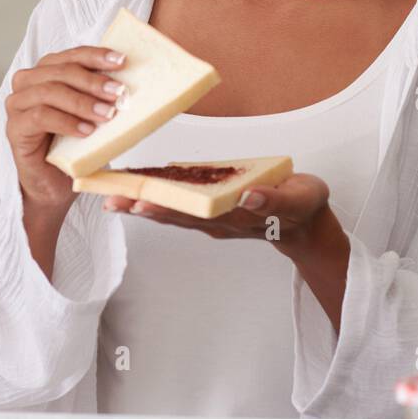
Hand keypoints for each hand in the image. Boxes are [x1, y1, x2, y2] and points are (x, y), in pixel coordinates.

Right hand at [5, 45, 126, 210]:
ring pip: (49, 91)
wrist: (56, 184)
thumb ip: (102, 96)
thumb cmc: (74, 146)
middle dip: (93, 80)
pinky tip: (86, 131)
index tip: (122, 61)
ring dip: (82, 102)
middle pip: (61, 70)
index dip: (96, 56)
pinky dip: (66, 122)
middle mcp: (28, 83)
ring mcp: (18, 105)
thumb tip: (131, 83)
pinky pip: (39, 117)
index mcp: (47, 72)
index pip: (72, 55)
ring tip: (106, 115)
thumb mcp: (93, 115)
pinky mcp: (14, 128)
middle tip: (119, 93)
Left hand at [102, 172, 339, 252]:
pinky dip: (159, 201)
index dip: (168, 207)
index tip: (142, 203)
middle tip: (112, 201)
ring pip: (174, 213)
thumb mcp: (299, 199)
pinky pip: (182, 208)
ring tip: (114, 200)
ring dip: (144, 206)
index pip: (196, 212)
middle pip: (176, 215)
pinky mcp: (214, 214)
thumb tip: (247, 195)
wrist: (306, 223)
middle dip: (143, 207)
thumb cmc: (302, 207)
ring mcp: (215, 220)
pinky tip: (140, 195)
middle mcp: (220, 222)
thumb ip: (274, 200)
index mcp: (238, 216)